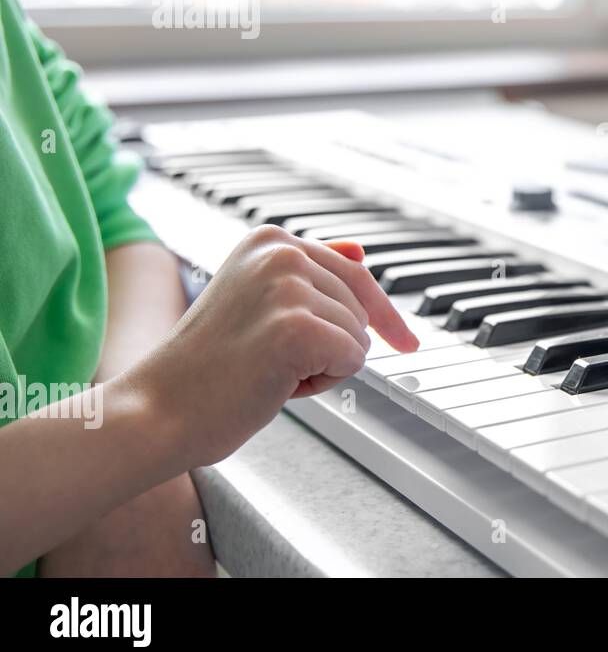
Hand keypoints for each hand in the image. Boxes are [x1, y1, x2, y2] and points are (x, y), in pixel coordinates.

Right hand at [123, 225, 418, 468]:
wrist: (156, 410)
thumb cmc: (204, 369)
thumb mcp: (258, 303)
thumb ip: (310, 276)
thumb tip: (360, 251)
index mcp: (270, 241)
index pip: (356, 272)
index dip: (382, 315)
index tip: (407, 341)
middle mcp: (281, 253)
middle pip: (362, 308)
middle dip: (330, 346)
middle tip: (270, 362)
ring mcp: (289, 288)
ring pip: (359, 337)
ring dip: (322, 366)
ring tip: (266, 370)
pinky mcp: (298, 328)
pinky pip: (353, 361)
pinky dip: (322, 383)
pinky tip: (275, 383)